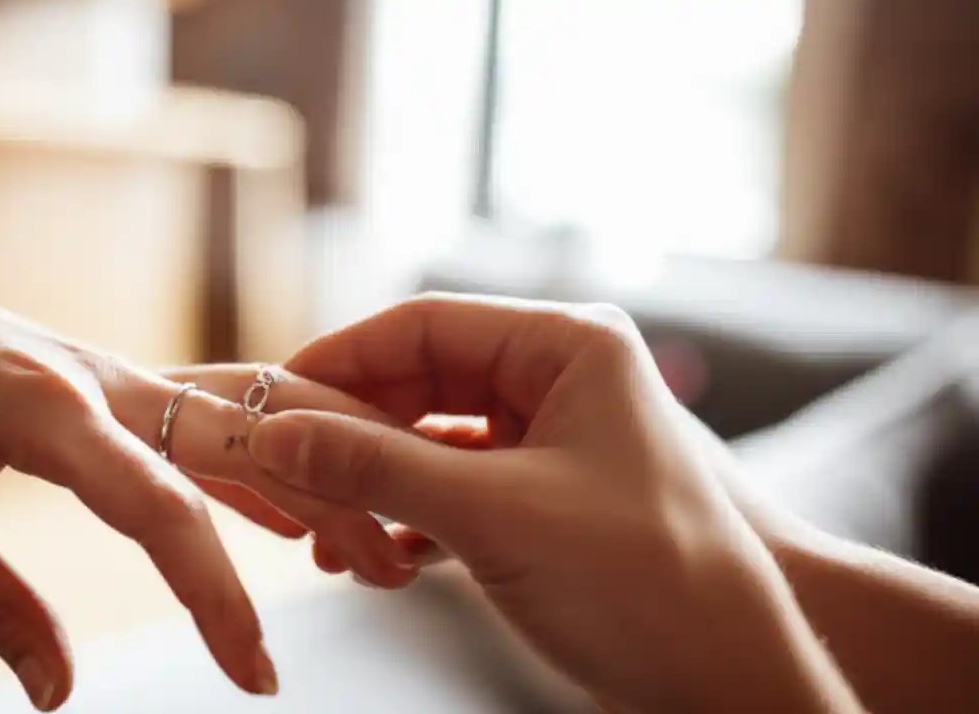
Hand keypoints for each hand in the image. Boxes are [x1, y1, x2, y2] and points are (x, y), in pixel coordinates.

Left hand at [0, 256, 408, 709]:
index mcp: (45, 406)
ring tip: (377, 535)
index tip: (256, 675)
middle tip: (394, 572)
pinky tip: (297, 512)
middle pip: (247, 438)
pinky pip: (206, 415)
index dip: (218, 597)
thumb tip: (59, 696)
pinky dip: (262, 460)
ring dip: (316, 469)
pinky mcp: (109, 377)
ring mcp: (112, 369)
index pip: (163, 509)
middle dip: (331, 502)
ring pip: (245, 414)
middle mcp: (100, 376)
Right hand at [246, 294, 861, 711]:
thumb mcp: (494, 515)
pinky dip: (415, 514)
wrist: (729, 684)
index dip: (340, 358)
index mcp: (570, 344)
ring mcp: (560, 436)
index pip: (425, 323)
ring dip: (379, 481)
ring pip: (437, 436)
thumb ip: (377, 467)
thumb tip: (275, 432)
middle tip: (289, 476)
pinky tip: (378, 558)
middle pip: (425, 378)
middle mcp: (565, 376)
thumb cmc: (641, 583)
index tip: (272, 399)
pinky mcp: (551, 494)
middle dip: (355, 431)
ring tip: (328, 536)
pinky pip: (461, 483)